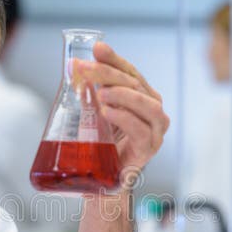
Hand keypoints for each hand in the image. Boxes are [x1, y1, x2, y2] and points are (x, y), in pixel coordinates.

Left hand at [72, 42, 168, 187]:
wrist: (104, 183)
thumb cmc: (102, 146)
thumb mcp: (94, 113)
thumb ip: (90, 90)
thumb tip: (75, 65)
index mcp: (143, 98)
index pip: (131, 72)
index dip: (115, 59)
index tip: (98, 48)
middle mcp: (153, 112)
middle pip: (137, 85)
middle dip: (111, 74)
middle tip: (87, 70)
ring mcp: (155, 132)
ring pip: (149, 105)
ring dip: (124, 95)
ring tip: (101, 94)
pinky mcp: (149, 150)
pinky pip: (142, 131)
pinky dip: (125, 118)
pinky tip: (108, 113)